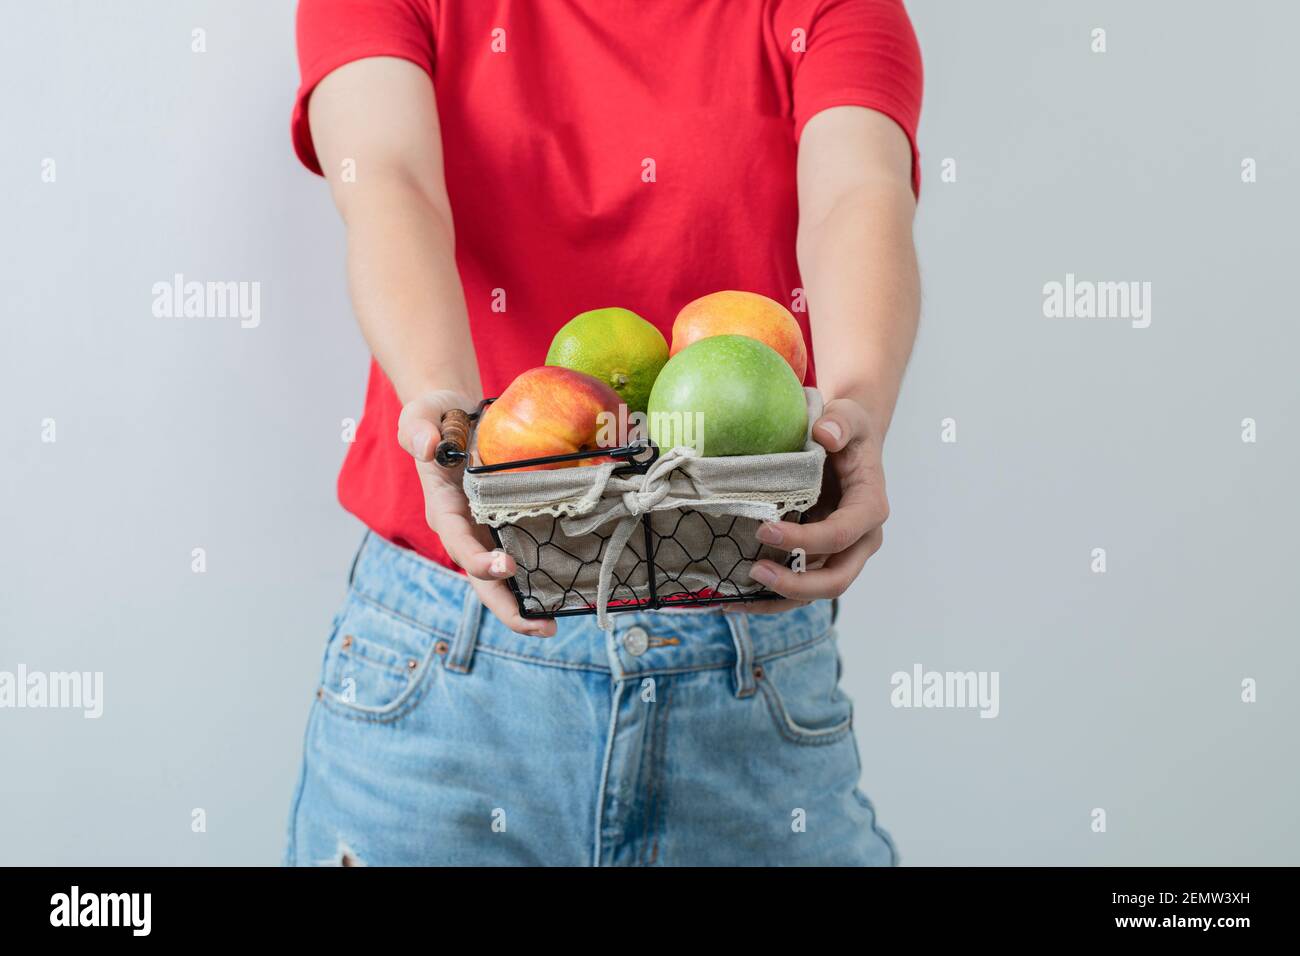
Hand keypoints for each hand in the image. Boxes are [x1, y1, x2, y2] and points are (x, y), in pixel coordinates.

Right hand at [397, 389, 557, 637]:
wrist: (453, 414)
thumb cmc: (436, 417)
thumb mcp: (421, 416)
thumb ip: (420, 430)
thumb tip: (427, 447)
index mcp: (444, 510)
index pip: (459, 543)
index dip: (478, 561)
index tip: (505, 567)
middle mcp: (465, 529)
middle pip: (482, 578)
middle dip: (507, 608)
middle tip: (542, 626)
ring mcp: (487, 531)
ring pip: (502, 579)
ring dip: (525, 605)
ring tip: (555, 624)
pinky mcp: (508, 524)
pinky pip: (523, 555)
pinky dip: (539, 578)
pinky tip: (567, 591)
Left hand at [737, 398, 887, 612]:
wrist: (846, 444)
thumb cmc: (846, 431)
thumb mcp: (848, 416)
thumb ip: (840, 422)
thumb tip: (825, 434)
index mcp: (869, 507)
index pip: (840, 535)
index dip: (804, 539)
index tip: (765, 529)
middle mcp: (861, 539)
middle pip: (836, 579)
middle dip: (796, 584)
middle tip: (755, 571)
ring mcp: (841, 554)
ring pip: (816, 592)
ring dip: (780, 599)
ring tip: (737, 599)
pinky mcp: (820, 559)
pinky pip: (800, 587)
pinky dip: (771, 598)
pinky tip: (737, 600)